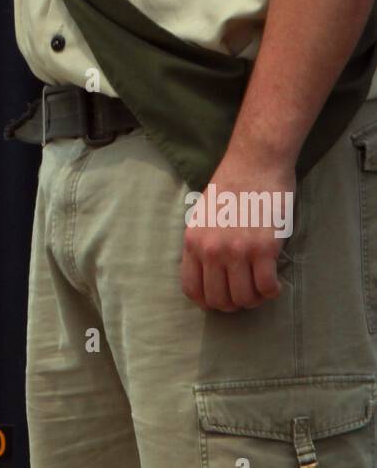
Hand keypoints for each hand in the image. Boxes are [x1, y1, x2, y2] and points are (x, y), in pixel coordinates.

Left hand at [180, 154, 295, 311]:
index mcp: (193, 241)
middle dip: (233, 305)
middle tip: (245, 295)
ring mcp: (238, 251)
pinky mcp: (264, 248)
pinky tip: (274, 283)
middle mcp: (212, 250)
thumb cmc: (231, 185)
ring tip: (260, 288)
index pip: (192, 289)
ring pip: (244, 298)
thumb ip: (202, 243)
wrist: (255, 162)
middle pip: (219, 299)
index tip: (221, 299)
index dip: (207, 302)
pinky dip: (272, 291)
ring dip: (254, 299)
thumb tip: (208, 274)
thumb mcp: (202, 215)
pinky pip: (267, 287)